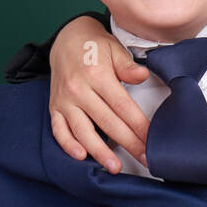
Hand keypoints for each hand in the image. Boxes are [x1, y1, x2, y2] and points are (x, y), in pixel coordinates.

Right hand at [48, 17, 152, 172]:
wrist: (66, 39)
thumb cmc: (95, 47)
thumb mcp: (114, 49)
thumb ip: (128, 66)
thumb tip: (142, 75)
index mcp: (97, 76)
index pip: (123, 106)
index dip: (139, 125)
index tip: (152, 141)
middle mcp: (79, 90)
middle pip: (107, 123)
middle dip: (128, 143)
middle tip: (145, 159)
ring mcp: (65, 101)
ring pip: (83, 131)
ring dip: (99, 151)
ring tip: (115, 167)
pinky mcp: (55, 107)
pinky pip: (59, 130)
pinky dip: (68, 144)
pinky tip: (81, 156)